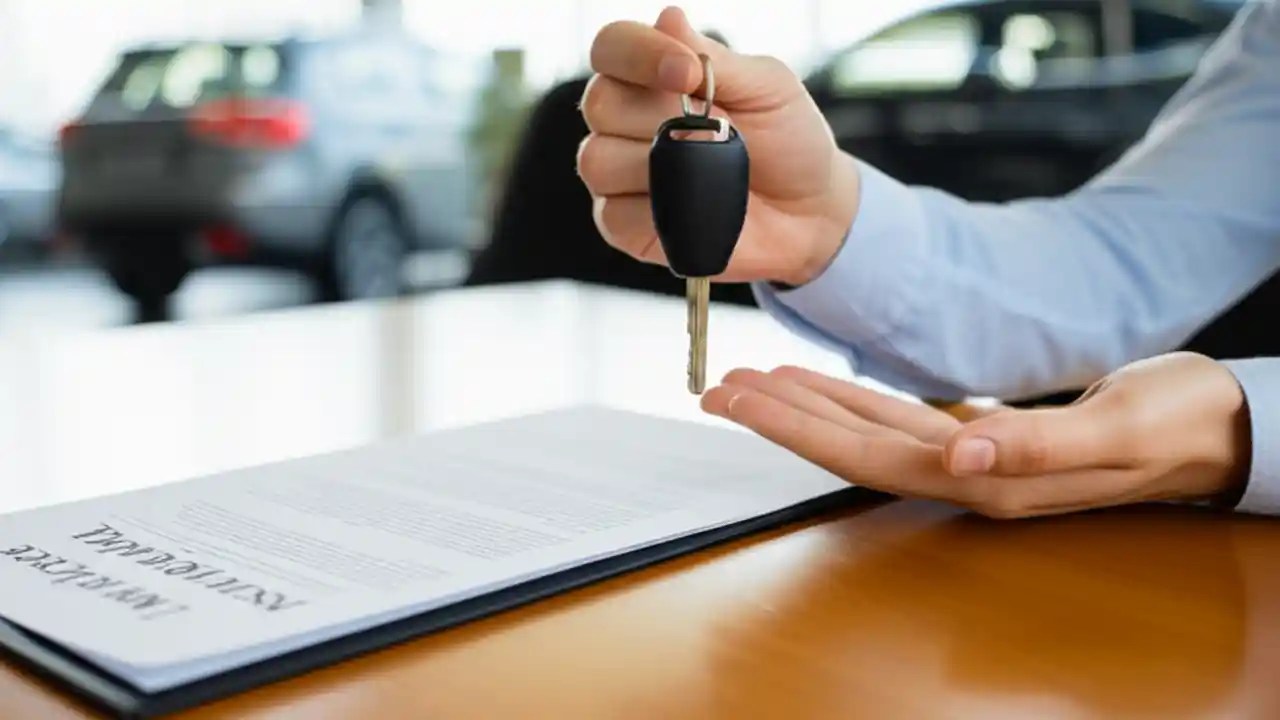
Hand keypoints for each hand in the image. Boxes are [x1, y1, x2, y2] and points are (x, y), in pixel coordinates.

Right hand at [579, 6, 858, 286]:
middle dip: (658, 116)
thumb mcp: (766, 87)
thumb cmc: (787, 141)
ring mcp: (620, 175)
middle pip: (599, 103)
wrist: (810, 211)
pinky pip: (616, 216)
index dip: (638, 54)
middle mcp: (626, 121)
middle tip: (715, 132)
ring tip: (711, 172)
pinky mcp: (625, 226)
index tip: (686, 73)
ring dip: (663, 167)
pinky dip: (662, 211)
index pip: (611, 47)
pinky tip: (697, 207)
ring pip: (598, 161)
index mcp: (653, 75)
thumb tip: (668, 19)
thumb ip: (714, 59)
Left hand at [701, 353, 1251, 518]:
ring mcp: (972, 457)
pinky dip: (855, 400)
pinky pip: (901, 417)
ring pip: (869, 430)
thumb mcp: (1116, 430)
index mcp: (987, 480)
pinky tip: (825, 387)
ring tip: (752, 381)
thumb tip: (960, 454)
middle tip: (718, 386)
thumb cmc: (1178, 425)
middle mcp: (967, 474)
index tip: (740, 399)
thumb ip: (1036, 447)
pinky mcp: (985, 434)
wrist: (1216, 428)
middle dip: (780, 418)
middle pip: (850, 447)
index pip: (866, 457)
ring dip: (808, 407)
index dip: (797, 431)